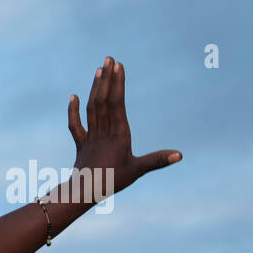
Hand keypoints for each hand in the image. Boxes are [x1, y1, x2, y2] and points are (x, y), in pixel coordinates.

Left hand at [67, 56, 180, 199]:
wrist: (83, 194)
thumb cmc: (112, 182)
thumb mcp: (137, 170)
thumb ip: (157, 160)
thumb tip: (180, 155)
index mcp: (118, 134)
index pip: (117, 104)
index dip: (117, 85)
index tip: (118, 66)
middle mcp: (103, 132)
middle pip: (103, 101)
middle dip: (107, 79)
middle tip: (109, 59)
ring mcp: (90, 137)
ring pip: (92, 109)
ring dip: (95, 88)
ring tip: (98, 69)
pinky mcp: (81, 144)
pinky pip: (76, 125)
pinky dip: (73, 111)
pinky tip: (74, 96)